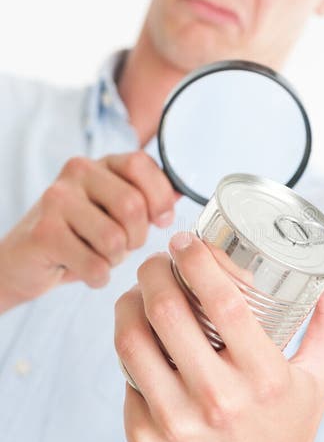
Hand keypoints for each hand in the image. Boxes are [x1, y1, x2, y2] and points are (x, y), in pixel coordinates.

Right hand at [0, 151, 179, 311]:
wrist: (23, 261)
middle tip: (124, 247)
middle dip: (137, 237)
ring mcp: (56, 200)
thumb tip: (182, 192)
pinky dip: (98, 278)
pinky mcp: (44, 233)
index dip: (159, 196)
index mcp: (100, 163)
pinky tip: (86, 272)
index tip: (161, 220)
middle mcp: (76, 173)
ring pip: (114, 239)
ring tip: (100, 258)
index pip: (141, 164)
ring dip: (115, 260)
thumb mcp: (114, 212)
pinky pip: (95, 264)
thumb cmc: (79, 237)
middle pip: (132, 206)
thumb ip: (146, 200)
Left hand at [115, 232, 323, 441]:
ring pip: (132, 342)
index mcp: (263, 378)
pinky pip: (126, 377)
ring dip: (129, 303)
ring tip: (139, 291)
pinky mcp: (145, 440)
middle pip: (167, 313)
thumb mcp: (323, 375)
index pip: (222, 303)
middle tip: (158, 261)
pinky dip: (129, 346)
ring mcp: (176, 424)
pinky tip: (140, 335)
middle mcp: (218, 402)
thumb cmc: (289, 428)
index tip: (186, 241)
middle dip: (153, 271)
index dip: (197, 261)